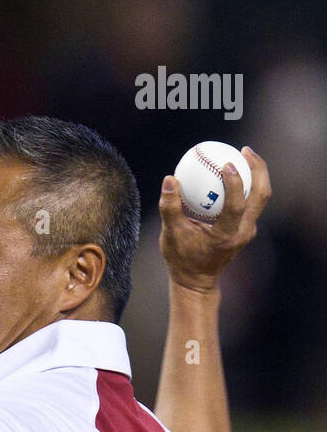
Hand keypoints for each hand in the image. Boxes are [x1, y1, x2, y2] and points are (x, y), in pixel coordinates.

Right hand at [159, 146, 271, 293]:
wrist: (196, 281)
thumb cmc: (181, 258)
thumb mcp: (171, 234)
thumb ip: (170, 207)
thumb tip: (170, 179)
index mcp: (226, 236)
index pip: (236, 206)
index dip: (235, 183)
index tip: (226, 163)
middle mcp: (242, 233)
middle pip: (261, 196)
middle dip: (258, 169)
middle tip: (245, 151)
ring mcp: (247, 231)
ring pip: (261, 198)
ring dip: (257, 174)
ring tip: (245, 155)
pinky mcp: (246, 228)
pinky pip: (253, 201)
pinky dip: (249, 184)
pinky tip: (236, 171)